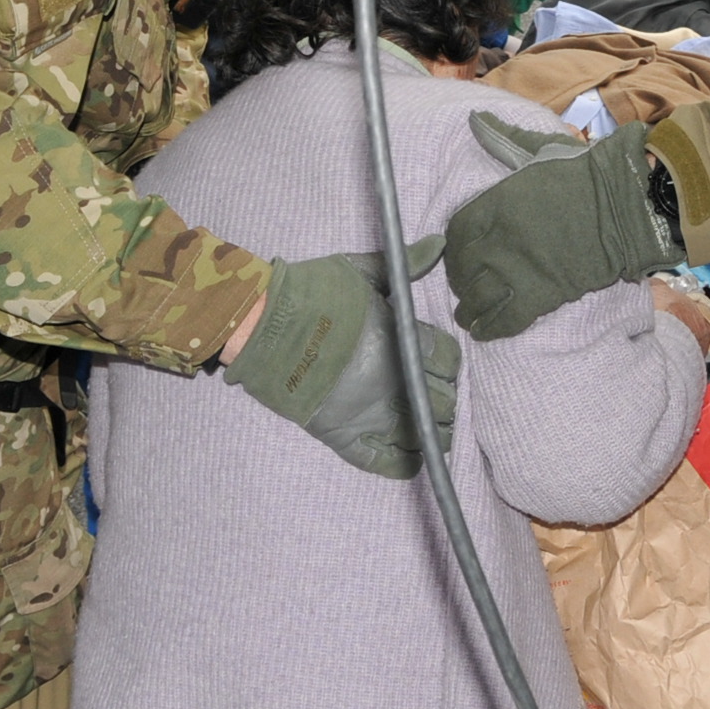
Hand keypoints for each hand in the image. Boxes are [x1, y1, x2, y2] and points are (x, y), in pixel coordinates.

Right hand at [221, 241, 458, 478]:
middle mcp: (394, 380)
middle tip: (436, 394)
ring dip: (433, 432)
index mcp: (401, 339)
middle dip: (445, 397)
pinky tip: (414, 458)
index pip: (448, 360)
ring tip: (433, 428)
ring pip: (423, 435)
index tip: (439, 362)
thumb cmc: (312, 292)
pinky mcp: (344, 435)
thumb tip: (439, 244)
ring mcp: (370, 412)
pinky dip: (404, 464)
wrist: (261, 325)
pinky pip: (384, 462)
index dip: (448, 362)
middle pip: (444, 400)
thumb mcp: (361, 270)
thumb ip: (404, 264)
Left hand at [442, 116, 677, 341]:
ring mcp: (518, 269)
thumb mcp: (539, 148)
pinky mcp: (542, 294)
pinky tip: (484, 331)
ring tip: (467, 315)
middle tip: (463, 287)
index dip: (452, 247)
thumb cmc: (585, 173)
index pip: (456, 232)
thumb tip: (475, 119)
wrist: (626, 205)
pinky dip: (492, 328)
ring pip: (478, 297)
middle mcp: (499, 238)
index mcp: (495, 202)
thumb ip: (503, 139)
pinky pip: (506, 319)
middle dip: (460, 280)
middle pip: (462, 268)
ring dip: (468, 309)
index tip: (457, 253)